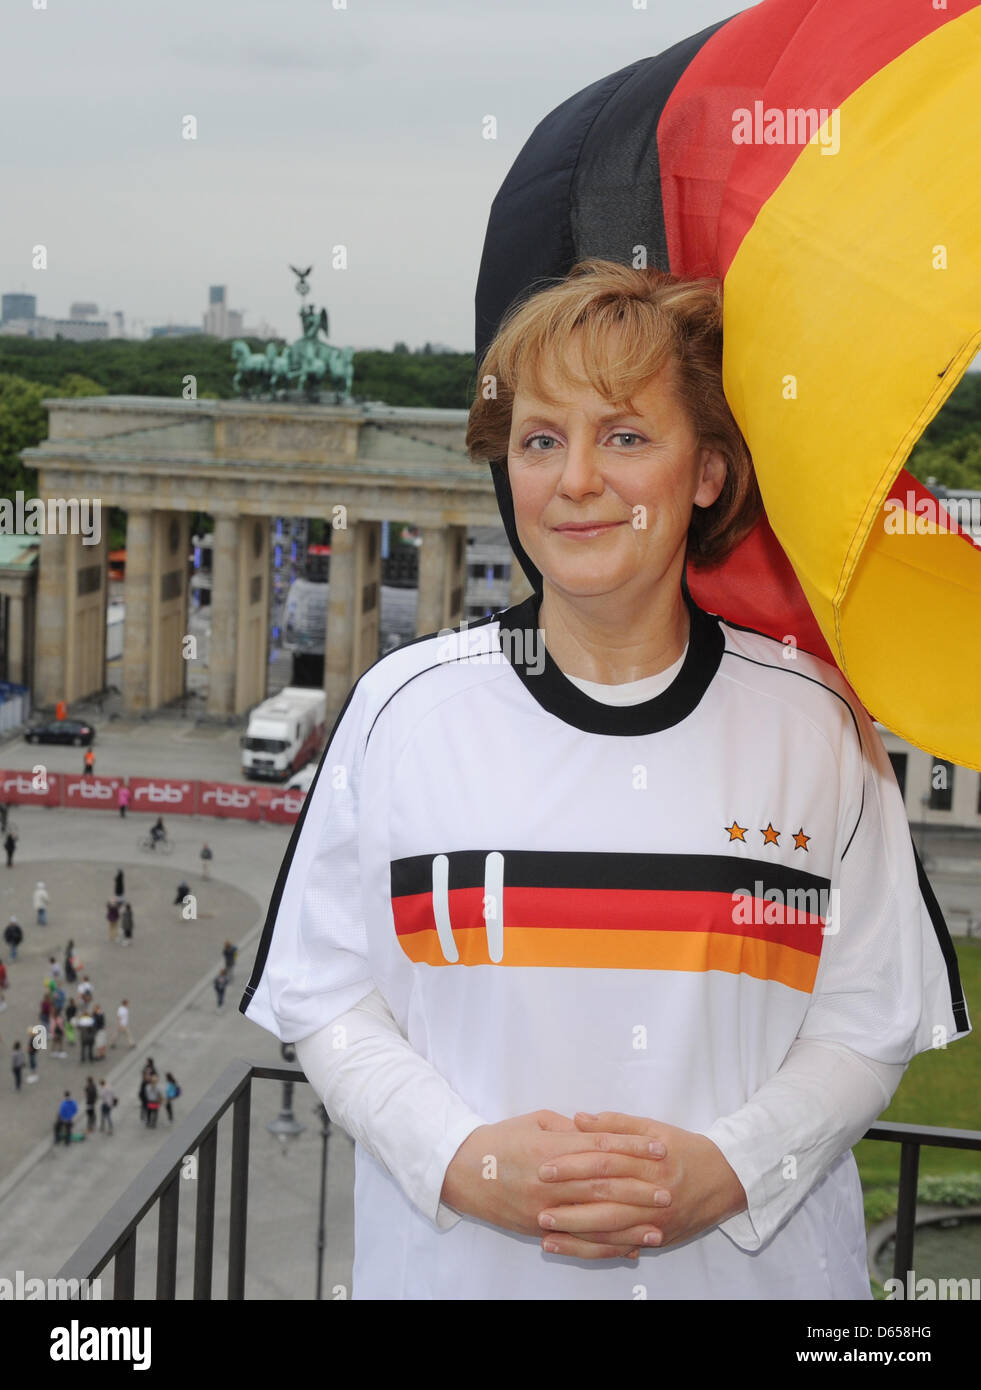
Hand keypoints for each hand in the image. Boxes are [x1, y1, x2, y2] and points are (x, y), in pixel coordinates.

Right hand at [440, 1110, 662, 1258]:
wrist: (462, 1171)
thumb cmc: (499, 1140)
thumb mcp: (533, 1121)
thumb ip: (568, 1127)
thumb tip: (596, 1130)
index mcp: (550, 1149)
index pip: (599, 1148)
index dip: (632, 1148)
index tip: (659, 1148)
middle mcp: (549, 1182)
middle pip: (602, 1186)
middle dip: (638, 1189)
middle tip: (668, 1190)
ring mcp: (543, 1209)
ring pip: (593, 1219)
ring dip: (628, 1225)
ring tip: (657, 1227)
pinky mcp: (538, 1230)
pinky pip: (576, 1242)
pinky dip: (604, 1247)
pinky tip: (627, 1249)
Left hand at [534, 1112, 747, 1259]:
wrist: (725, 1179)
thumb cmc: (684, 1150)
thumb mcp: (654, 1129)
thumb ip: (616, 1124)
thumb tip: (579, 1118)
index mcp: (650, 1161)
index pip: (605, 1163)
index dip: (574, 1165)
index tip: (545, 1167)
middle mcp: (652, 1192)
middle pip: (605, 1198)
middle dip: (569, 1203)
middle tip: (537, 1205)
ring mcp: (655, 1219)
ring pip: (611, 1228)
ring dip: (576, 1232)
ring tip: (545, 1231)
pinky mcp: (656, 1237)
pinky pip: (621, 1246)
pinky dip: (593, 1249)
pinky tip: (570, 1247)